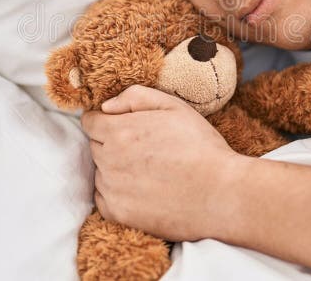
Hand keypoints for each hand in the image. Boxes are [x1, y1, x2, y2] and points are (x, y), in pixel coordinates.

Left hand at [80, 85, 239, 241]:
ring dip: (114, 168)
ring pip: (100, 171)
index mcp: (119, 131)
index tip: (124, 126)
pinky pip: (103, 197)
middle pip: (95, 146)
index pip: (90, 121)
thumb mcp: (174, 106)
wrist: (220, 194)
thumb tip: (105, 106)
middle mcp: (109, 160)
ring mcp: (111, 189)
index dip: (106, 120)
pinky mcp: (118, 214)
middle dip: (111, 143)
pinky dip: (116, 192)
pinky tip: (141, 189)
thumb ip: (135, 97)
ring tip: (147, 170)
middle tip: (143, 148)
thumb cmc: (201, 146)